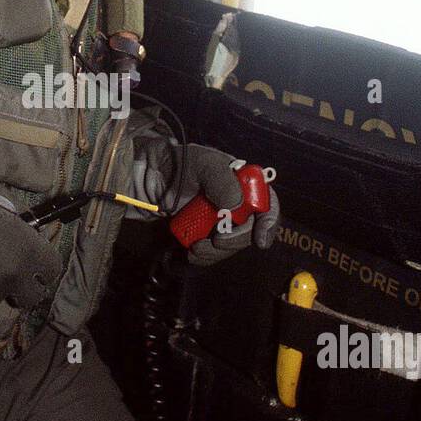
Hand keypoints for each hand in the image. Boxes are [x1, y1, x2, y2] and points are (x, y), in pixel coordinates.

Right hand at [0, 152, 62, 306]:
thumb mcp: (1, 215)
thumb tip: (22, 245)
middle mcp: (14, 273)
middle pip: (31, 297)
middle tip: (8, 277)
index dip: (43, 270)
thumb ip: (18, 236)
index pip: (52, 270)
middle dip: (22, 289)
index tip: (34, 268)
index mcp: (27, 247)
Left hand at [179, 145, 279, 267]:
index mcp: (244, 183)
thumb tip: (236, 208)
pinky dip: (205, 257)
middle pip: (252, 229)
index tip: (259, 240)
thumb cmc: (179, 164)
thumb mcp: (203, 164)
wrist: (150, 179)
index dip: (269, 222)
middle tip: (217, 240)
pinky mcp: (207, 234)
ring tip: (197, 247)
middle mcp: (238, 204)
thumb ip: (223, 182)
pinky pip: (214, 253)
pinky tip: (193, 253)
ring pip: (233, 244)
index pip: (267, 203)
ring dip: (217, 251)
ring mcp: (222, 220)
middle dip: (236, 239)